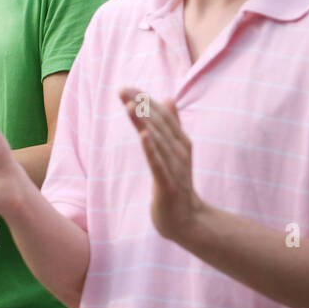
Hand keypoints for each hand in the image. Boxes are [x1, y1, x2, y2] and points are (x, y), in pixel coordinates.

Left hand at [117, 87, 204, 242]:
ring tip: (129, 105)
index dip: (145, 100)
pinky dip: (151, 149)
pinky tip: (143, 136)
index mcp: (181, 142)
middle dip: (140, 106)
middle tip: (121, 90)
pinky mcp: (168, 184)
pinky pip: (158, 164)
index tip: (125, 87)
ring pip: (158, 140)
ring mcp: (175, 168)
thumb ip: (173, 125)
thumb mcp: (175, 151)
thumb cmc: (177, 183)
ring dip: (143, 122)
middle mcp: (180, 151)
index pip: (162, 115)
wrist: (187, 220)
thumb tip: (168, 98)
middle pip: (159, 124)